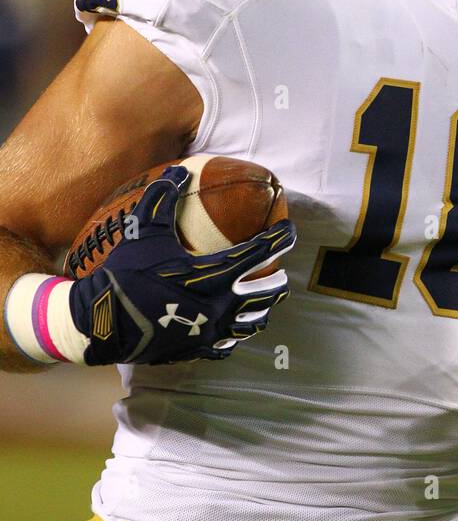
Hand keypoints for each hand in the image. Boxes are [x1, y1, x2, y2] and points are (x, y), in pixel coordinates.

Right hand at [68, 165, 294, 365]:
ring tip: (263, 304)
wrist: (103, 321)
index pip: (260, 253)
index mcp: (215, 274)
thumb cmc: (128, 272)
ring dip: (261, 311)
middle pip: (266, 294)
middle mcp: (221, 304)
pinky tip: (229, 332)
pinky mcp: (195, 350)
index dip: (279, 239)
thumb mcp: (145, 230)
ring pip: (251, 324)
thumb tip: (178, 170)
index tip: (290, 231)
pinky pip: (224, 347)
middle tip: (279, 273)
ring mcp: (210, 331)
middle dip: (277, 282)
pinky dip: (232, 337)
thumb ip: (163, 197)